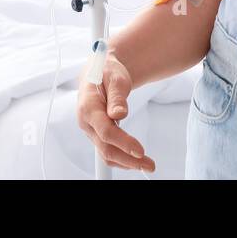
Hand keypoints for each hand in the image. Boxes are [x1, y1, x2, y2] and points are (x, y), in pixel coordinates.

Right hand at [76, 48, 155, 172]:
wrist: (100, 72)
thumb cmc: (108, 72)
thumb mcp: (115, 78)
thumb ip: (117, 96)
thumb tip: (119, 113)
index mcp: (88, 107)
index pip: (106, 131)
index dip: (123, 143)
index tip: (140, 150)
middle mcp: (86, 122)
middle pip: (105, 148)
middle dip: (127, 159)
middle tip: (149, 165)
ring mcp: (91, 130)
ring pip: (106, 153)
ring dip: (126, 162)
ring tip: (147, 165)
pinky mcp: (97, 133)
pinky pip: (107, 150)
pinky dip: (121, 158)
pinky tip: (136, 160)